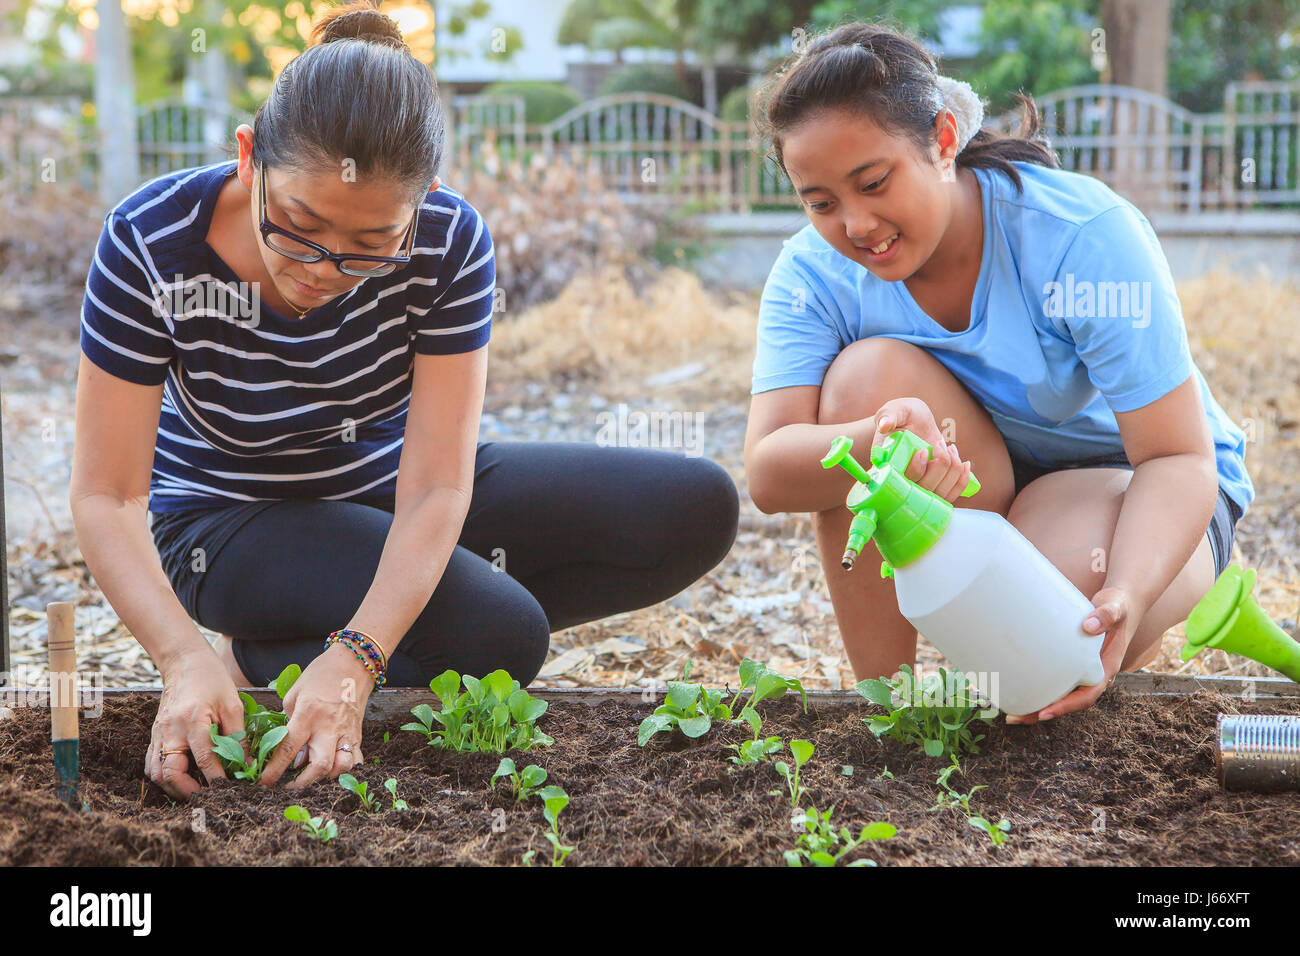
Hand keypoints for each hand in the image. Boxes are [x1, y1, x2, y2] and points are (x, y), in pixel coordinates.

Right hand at [146, 648, 244, 800]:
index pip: (204, 758)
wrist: (185, 663)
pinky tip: (182, 777)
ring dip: (172, 786)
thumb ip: (237, 736)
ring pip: (155, 772)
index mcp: (193, 721)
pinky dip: (164, 775)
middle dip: (187, 790)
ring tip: (194, 790)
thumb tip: (245, 764)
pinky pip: (152, 763)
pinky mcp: (155, 735)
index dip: (216, 778)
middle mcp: (170, 730)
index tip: (229, 789)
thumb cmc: (212, 680)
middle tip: (207, 796)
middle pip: (169, 773)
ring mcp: (158, 734)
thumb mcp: (232, 704)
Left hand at [258, 642, 371, 789]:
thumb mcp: (295, 694)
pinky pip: (356, 760)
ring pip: (340, 767)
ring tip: (311, 777)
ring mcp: (346, 732)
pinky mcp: (358, 734)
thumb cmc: (320, 674)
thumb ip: (289, 722)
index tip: (264, 782)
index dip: (274, 770)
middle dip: (301, 783)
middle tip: (288, 787)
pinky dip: (345, 769)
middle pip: (318, 767)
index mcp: (308, 714)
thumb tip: (289, 747)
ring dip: (325, 778)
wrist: (354, 662)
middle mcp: (329, 726)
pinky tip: (333, 769)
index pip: (289, 749)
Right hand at [871, 397, 972, 503]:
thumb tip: (884, 425)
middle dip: (939, 467)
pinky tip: (965, 464)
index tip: (923, 450)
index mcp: (886, 468)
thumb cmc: (901, 415)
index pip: (900, 482)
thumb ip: (888, 416)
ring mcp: (919, 487)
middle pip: (923, 490)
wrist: (913, 421)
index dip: (916, 470)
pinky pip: (950, 495)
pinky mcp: (934, 487)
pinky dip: (962, 481)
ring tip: (951, 448)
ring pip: (940, 494)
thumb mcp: (894, 410)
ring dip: (952, 470)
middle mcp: (901, 482)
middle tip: (940, 445)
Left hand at [1005, 586, 1140, 724]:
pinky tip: (1014, 684)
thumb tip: (1089, 625)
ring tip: (1009, 711)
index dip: (1066, 707)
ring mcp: (1080, 669)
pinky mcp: (1070, 660)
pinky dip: (1036, 684)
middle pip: (1067, 701)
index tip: (1044, 713)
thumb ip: (1106, 615)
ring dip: (1036, 703)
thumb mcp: (1115, 608)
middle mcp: (1092, 674)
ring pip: (1059, 692)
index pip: (1086, 696)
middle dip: (1042, 711)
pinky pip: (1054, 677)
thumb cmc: (1118, 606)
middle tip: (1015, 718)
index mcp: (1105, 668)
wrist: (1119, 604)